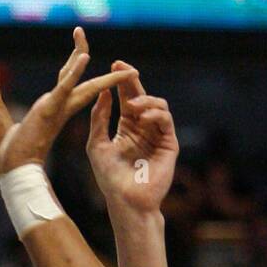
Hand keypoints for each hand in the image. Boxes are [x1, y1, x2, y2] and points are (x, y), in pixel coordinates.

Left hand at [0, 26, 132, 174]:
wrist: (14, 171)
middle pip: (70, 74)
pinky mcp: (49, 109)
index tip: (78, 51)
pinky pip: (64, 87)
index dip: (70, 65)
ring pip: (69, 75)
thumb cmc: (6, 153)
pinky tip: (84, 58)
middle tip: (80, 30)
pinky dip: (74, 72)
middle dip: (78, 52)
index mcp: (45, 107)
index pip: (61, 80)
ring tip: (80, 32)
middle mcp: (52, 103)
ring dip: (76, 53)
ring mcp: (52, 105)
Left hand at [87, 63, 178, 212]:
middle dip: (133, 81)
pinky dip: (155, 114)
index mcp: (127, 127)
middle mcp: (144, 128)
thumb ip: (99, 119)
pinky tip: (143, 115)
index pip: (126, 98)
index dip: (120, 82)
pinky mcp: (169, 144)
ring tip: (131, 104)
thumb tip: (101, 92)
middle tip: (123, 68)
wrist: (125, 201)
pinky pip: (166, 121)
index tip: (112, 66)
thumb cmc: (109, 178)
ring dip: (145, 100)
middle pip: (142, 97)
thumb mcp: (97, 144)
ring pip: (158, 105)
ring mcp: (158, 135)